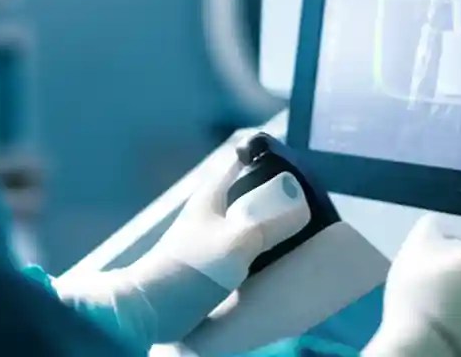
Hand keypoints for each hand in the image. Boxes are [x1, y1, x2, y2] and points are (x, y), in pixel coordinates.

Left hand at [53, 148, 310, 346]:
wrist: (152, 308)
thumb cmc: (193, 267)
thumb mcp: (239, 242)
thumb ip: (271, 221)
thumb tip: (299, 199)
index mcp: (213, 192)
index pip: (240, 158)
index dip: (265, 153)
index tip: (294, 160)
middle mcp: (210, 208)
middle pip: (248, 189)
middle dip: (276, 192)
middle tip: (308, 202)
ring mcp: (209, 235)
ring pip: (247, 218)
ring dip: (270, 221)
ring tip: (300, 230)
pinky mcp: (210, 261)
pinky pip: (243, 244)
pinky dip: (262, 245)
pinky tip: (277, 259)